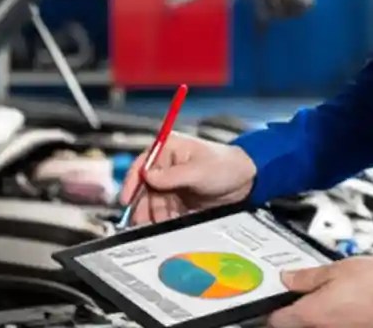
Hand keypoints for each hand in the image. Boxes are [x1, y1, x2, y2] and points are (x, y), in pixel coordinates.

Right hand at [118, 131, 256, 224]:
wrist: (246, 181)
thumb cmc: (225, 166)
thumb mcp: (198, 171)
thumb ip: (172, 176)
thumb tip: (148, 177)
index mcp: (168, 148)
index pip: (142, 164)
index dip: (131, 182)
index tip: (126, 199)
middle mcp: (166, 164)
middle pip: (144, 187)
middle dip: (143, 204)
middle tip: (141, 221)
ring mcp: (171, 182)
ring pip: (153, 201)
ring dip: (154, 214)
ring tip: (158, 224)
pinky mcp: (177, 197)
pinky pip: (164, 210)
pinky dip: (163, 218)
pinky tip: (167, 224)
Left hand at [267, 257, 372, 327]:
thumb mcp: (336, 269)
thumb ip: (307, 277)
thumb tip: (286, 278)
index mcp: (310, 314)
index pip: (276, 321)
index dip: (275, 309)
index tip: (280, 298)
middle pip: (296, 327)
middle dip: (296, 314)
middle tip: (305, 297)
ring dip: (316, 317)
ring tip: (328, 300)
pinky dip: (334, 320)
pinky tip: (343, 308)